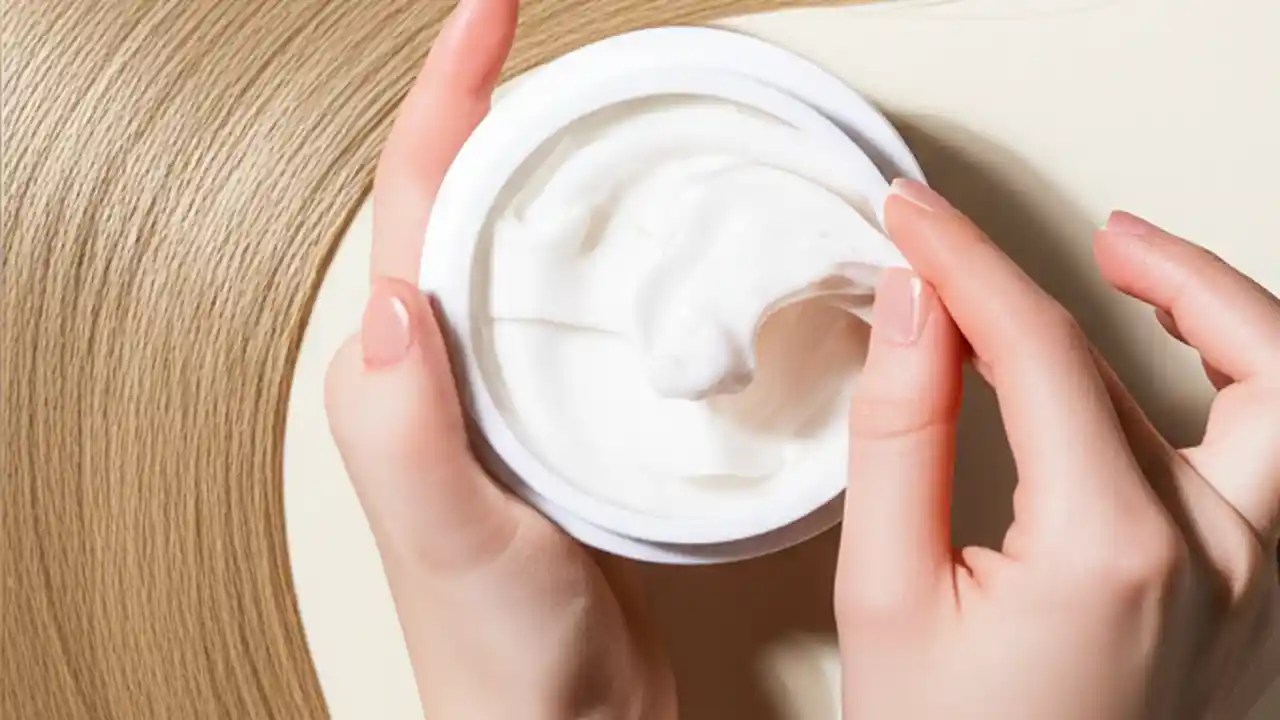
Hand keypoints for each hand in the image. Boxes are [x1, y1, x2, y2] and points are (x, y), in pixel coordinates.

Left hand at [323, 1, 673, 716]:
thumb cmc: (497, 651)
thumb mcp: (450, 539)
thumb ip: (407, 426)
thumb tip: (392, 301)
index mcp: (404, 381)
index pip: (417, 208)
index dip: (446, 102)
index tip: (484, 19)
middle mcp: (445, 375)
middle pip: (465, 204)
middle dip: (493, 107)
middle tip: (534, 38)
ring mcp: (505, 392)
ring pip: (520, 247)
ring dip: (546, 165)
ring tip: (589, 105)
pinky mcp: (562, 417)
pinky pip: (572, 306)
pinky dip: (601, 249)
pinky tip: (637, 237)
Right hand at [836, 179, 1279, 718]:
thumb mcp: (886, 592)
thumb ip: (901, 434)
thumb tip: (922, 307)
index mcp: (1113, 550)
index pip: (1044, 346)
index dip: (969, 259)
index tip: (915, 218)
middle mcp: (1219, 564)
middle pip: (1230, 360)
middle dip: (1163, 268)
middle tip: (1092, 233)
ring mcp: (1257, 595)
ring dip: (1233, 325)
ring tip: (1150, 274)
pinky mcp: (1257, 617)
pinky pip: (1266, 472)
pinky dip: (1225, 397)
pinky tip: (1164, 388)